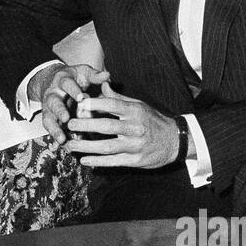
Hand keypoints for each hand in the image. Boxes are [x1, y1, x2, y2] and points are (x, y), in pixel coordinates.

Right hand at [29, 63, 110, 145]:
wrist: (57, 82)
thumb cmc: (76, 78)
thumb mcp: (84, 73)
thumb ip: (95, 75)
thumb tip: (107, 75)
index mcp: (62, 80)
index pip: (67, 84)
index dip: (73, 90)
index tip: (81, 97)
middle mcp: (53, 94)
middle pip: (53, 102)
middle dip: (59, 110)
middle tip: (66, 118)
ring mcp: (49, 107)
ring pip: (49, 118)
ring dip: (55, 129)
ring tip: (62, 139)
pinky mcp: (49, 118)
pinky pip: (50, 129)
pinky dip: (56, 137)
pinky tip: (61, 146)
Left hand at [64, 82, 180, 168]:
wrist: (175, 141)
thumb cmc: (152, 120)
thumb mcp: (138, 105)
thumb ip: (118, 97)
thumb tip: (102, 84)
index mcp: (135, 111)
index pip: (114, 105)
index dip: (96, 103)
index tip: (80, 103)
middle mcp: (135, 128)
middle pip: (107, 126)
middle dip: (86, 125)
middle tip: (70, 124)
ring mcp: (135, 145)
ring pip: (108, 146)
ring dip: (87, 146)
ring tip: (70, 145)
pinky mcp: (135, 160)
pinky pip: (114, 162)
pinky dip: (98, 162)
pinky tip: (84, 160)